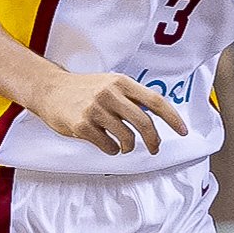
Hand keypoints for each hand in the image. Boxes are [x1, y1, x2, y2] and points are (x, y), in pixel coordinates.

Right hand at [34, 69, 187, 156]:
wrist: (50, 90)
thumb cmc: (84, 89)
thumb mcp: (110, 83)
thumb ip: (131, 96)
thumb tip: (157, 116)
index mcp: (121, 82)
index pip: (155, 101)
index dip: (173, 118)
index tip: (183, 131)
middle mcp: (110, 94)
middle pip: (145, 123)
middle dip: (154, 141)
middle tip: (154, 148)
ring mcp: (96, 109)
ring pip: (127, 138)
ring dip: (129, 147)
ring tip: (124, 146)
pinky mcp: (82, 125)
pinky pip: (108, 146)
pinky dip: (112, 150)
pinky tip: (108, 145)